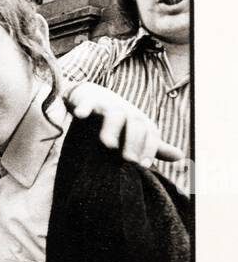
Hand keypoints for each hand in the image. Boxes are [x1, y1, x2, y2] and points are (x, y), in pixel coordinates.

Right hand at [65, 81, 183, 166]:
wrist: (93, 96)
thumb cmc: (119, 120)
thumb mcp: (138, 132)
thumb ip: (155, 146)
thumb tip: (180, 156)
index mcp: (139, 121)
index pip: (150, 133)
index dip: (149, 148)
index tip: (144, 165)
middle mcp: (126, 112)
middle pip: (135, 123)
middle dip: (133, 141)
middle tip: (128, 160)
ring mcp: (107, 106)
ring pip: (114, 114)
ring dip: (111, 129)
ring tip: (107, 144)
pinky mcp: (88, 101)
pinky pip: (87, 103)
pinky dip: (84, 107)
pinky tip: (80, 116)